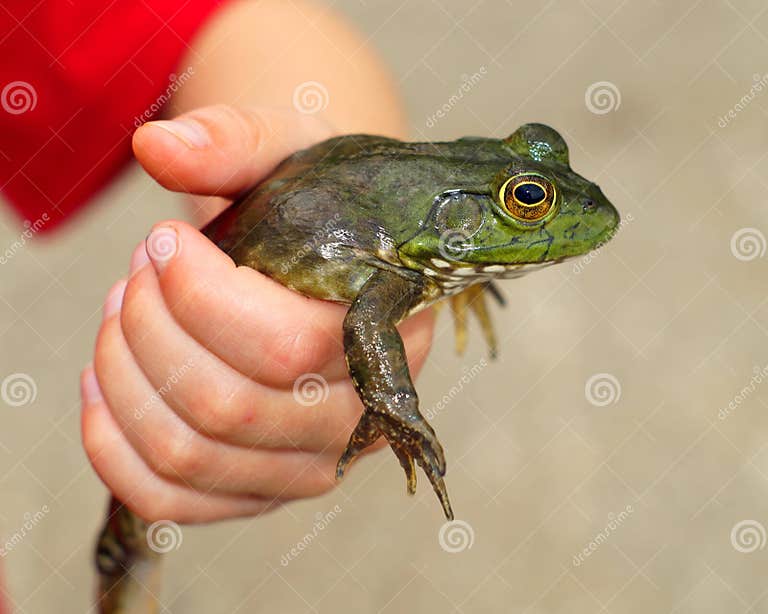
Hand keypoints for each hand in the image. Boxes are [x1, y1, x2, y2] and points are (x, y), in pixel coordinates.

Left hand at [80, 105, 434, 522]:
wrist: (330, 263)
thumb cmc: (317, 211)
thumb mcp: (291, 155)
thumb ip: (233, 141)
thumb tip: (154, 148)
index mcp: (384, 333)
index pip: (285, 346)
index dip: (200, 295)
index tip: (165, 241)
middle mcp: (356, 418)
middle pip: (224, 406)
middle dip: (149, 326)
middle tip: (138, 271)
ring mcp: (308, 466)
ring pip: (187, 453)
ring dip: (123, 374)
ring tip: (121, 311)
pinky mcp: (259, 493)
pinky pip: (170, 499)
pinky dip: (112, 446)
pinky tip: (102, 381)